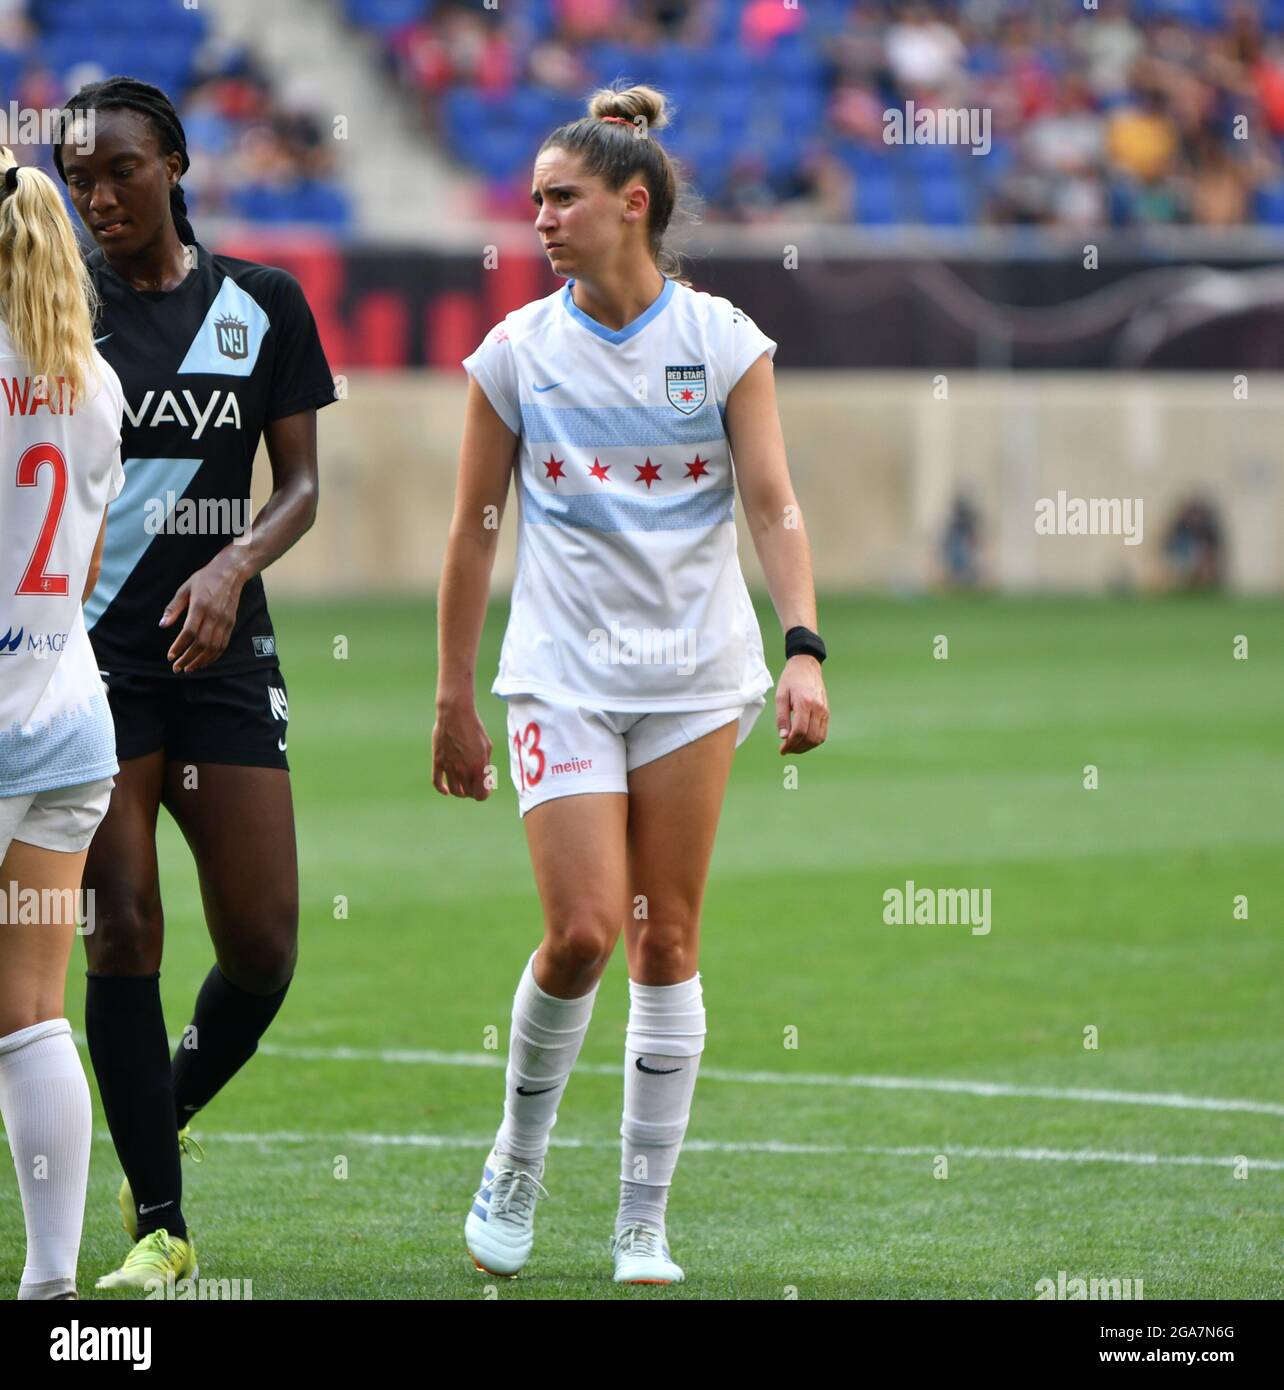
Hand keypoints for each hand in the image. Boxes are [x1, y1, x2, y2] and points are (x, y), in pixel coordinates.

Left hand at [160, 553, 246, 672]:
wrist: (230, 573)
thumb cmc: (205, 579)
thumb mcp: (184, 589)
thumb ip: (173, 608)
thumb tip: (162, 625)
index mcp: (200, 606)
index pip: (189, 632)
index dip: (179, 646)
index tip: (170, 656)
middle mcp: (214, 616)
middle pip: (201, 644)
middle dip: (188, 658)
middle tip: (177, 668)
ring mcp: (224, 621)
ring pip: (213, 647)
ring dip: (201, 661)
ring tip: (189, 669)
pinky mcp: (231, 624)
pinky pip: (223, 645)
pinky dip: (214, 656)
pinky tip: (204, 661)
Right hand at [432, 699, 493, 799]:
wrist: (455, 714)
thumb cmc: (474, 728)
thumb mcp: (487, 747)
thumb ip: (485, 765)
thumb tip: (484, 778)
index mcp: (477, 767)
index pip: (481, 795)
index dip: (485, 793)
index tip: (487, 785)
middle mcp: (462, 770)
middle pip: (469, 794)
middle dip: (475, 790)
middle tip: (477, 781)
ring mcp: (449, 767)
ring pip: (455, 791)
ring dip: (461, 791)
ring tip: (465, 785)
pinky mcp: (438, 761)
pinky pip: (437, 782)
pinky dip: (442, 789)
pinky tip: (446, 791)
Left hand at [776, 654, 828, 754]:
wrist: (807, 666)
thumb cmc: (791, 679)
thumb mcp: (781, 696)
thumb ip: (782, 717)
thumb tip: (783, 736)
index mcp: (805, 703)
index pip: (800, 731)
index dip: (790, 744)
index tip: (782, 750)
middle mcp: (818, 709)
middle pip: (810, 737)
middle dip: (797, 748)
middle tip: (786, 750)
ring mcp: (824, 711)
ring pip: (818, 738)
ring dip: (806, 747)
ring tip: (793, 747)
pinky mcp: (827, 712)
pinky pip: (823, 733)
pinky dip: (813, 741)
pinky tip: (803, 741)